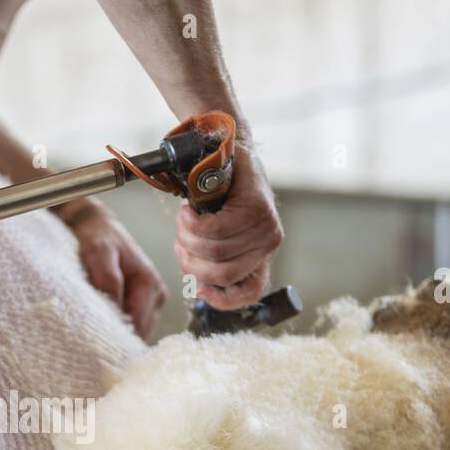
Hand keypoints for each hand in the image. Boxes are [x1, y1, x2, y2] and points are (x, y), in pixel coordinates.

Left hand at [62, 200, 166, 339]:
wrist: (97, 227)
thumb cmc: (98, 238)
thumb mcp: (99, 253)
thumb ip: (108, 280)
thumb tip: (116, 312)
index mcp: (151, 284)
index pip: (138, 326)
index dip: (118, 337)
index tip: (94, 342)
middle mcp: (157, 296)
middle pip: (139, 332)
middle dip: (118, 337)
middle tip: (91, 339)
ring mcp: (151, 302)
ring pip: (136, 331)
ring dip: (117, 332)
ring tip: (95, 328)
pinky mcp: (142, 305)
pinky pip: (131, 324)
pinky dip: (117, 325)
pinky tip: (101, 321)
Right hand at [173, 139, 283, 309]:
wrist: (224, 151)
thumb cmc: (218, 195)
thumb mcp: (219, 233)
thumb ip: (215, 260)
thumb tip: (201, 287)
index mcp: (261, 256)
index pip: (250, 292)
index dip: (222, 299)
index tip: (199, 288)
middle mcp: (268, 244)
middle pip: (221, 274)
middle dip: (191, 262)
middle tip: (181, 241)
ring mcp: (265, 226)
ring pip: (215, 252)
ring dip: (187, 238)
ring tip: (183, 221)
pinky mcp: (256, 207)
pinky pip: (216, 230)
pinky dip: (192, 224)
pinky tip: (187, 212)